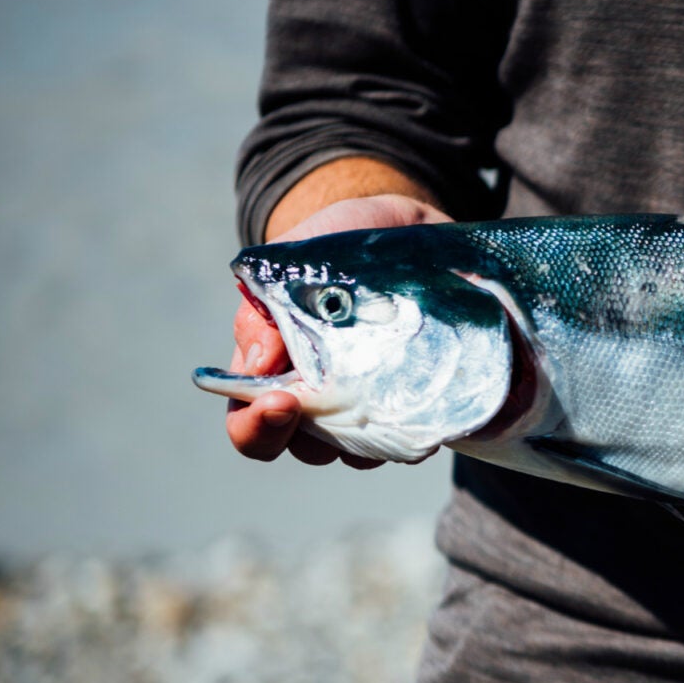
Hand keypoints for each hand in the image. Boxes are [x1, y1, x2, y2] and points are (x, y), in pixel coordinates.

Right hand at [224, 193, 450, 465]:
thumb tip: (258, 364)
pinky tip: (434, 398)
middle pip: (308, 449)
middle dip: (315, 438)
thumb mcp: (287, 266)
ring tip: (390, 395)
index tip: (281, 400)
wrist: (396, 230)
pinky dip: (425, 424)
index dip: (256, 427)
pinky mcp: (417, 401)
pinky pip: (419, 433)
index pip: (250, 425)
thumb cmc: (327, 251)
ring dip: (374, 435)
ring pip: (365, 452)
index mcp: (273, 376)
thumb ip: (264, 309)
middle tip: (336, 406)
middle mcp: (320, 403)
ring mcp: (369, 406)